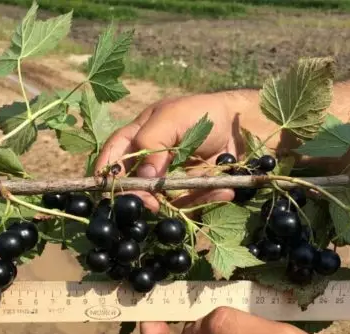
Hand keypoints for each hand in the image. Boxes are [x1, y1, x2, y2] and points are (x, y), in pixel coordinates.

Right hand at [95, 93, 242, 211]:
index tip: (105, 187)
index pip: (113, 155)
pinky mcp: (190, 192)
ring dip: (178, 201)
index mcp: (138, 136)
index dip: (106, 172)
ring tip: (201, 190)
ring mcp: (169, 178)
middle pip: (133, 184)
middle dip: (141, 196)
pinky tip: (224, 191)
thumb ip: (153, 142)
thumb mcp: (174, 118)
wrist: (244, 125)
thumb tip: (144, 176)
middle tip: (152, 203)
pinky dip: (205, 200)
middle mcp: (150, 161)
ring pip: (161, 200)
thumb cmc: (204, 114)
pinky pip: (189, 204)